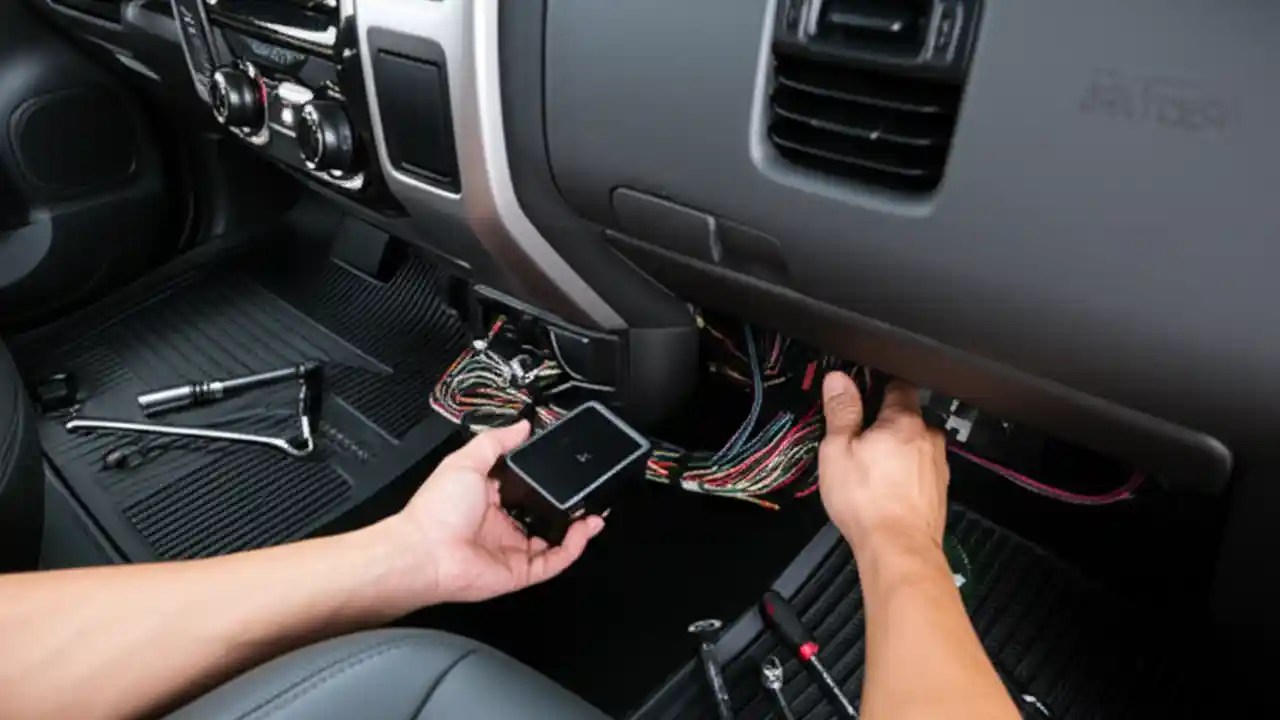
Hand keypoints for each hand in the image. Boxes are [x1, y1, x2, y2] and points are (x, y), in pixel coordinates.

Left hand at [387, 421, 604, 604]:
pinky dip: (573, 548)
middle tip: (587, 494)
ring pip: (555, 542)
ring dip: (577, 529)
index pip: (526, 489)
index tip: (567, 470)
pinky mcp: (520, 572)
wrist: (425, 552)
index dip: (547, 482)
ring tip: (595, 512)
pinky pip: (554, 562)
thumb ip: (496, 441)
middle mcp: (502, 526)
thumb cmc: (436, 510)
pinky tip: (584, 530)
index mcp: (488, 500)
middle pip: (544, 517)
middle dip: (568, 507)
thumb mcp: (466, 461)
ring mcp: (512, 551)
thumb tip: (521, 425)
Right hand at [818, 372, 948, 553]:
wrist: (898, 547)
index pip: (897, 384)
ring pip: (915, 443)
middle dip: (885, 422)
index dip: (878, 384)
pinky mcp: (939, 487)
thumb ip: (841, 411)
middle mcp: (928, 436)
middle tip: (859, 438)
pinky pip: (920, 468)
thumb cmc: (866, 500)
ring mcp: (937, 463)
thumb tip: (839, 380)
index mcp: (904, 420)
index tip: (862, 392)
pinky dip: (905, 471)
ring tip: (870, 468)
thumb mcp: (838, 450)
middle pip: (907, 416)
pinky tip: (886, 487)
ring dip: (897, 449)